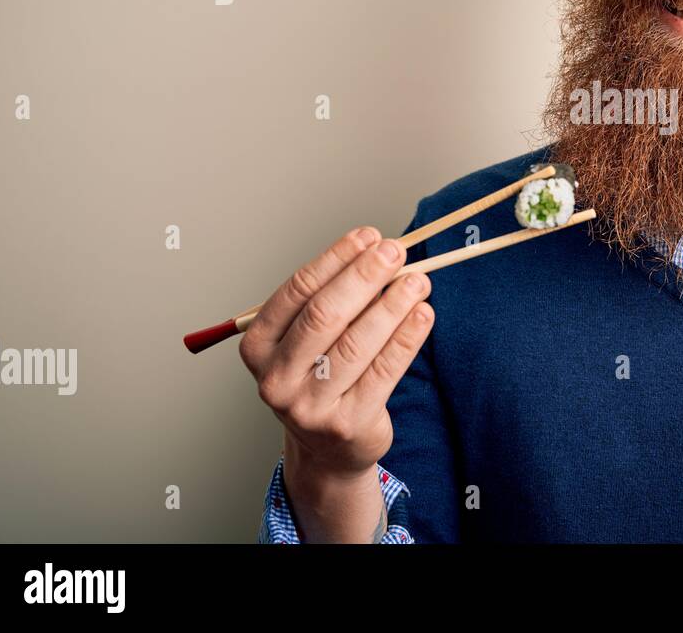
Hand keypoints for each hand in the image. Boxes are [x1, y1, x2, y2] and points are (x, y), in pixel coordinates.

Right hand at [238, 226, 433, 539]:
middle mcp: (276, 377)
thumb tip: (380, 253)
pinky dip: (407, 337)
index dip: (336, 259)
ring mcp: (308, 406)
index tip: (368, 236)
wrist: (329, 447)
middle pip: (324, 315)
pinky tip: (423, 314)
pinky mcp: (347, 423)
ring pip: (356, 343)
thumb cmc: (322, 374)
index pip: (298, 291)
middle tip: (396, 251)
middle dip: (364, 277)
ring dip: (391, 305)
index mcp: (258, 346)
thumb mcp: (312, 339)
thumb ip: (337, 299)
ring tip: (418, 280)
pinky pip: (383, 371)